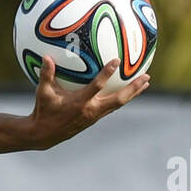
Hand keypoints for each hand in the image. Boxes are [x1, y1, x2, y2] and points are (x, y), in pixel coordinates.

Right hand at [29, 55, 149, 150]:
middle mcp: (91, 110)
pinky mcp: (94, 119)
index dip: (107, 73)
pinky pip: (113, 107)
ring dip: (133, 93)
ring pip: (119, 104)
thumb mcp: (43, 92)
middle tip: (146, 77)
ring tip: (145, 82)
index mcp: (80, 102)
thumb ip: (46, 74)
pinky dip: (122, 98)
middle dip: (133, 88)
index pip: (97, 86)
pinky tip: (129, 91)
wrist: (44, 134)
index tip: (117, 60)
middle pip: (118, 99)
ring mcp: (95, 116)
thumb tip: (47, 56)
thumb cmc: (43, 110)